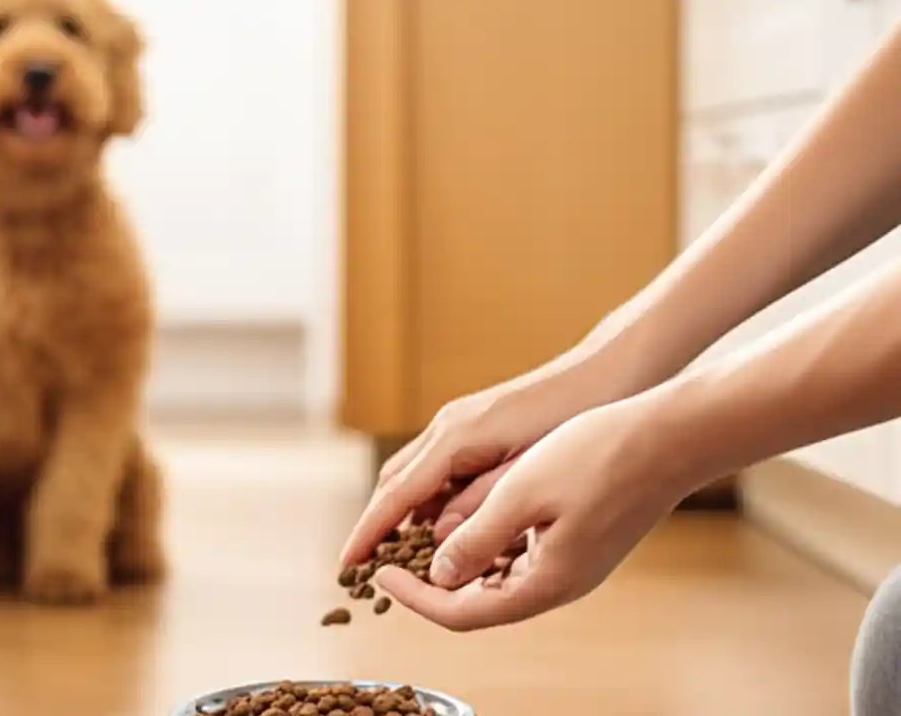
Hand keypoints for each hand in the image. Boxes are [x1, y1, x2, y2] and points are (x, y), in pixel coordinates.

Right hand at [340, 349, 632, 566]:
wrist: (608, 373)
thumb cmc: (573, 423)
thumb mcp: (527, 474)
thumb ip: (478, 507)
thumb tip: (435, 540)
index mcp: (455, 439)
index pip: (396, 495)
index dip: (369, 534)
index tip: (346, 567)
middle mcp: (447, 427)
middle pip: (393, 483)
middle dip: (376, 526)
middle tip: (366, 569)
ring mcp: (458, 421)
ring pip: (412, 474)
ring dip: (403, 513)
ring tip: (402, 556)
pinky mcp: (473, 424)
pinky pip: (435, 466)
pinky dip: (429, 498)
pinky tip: (443, 524)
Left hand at [375, 398, 698, 630]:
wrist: (672, 438)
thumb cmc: (598, 458)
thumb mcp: (522, 495)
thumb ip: (476, 539)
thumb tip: (438, 575)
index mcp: (544, 583)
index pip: (460, 612)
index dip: (413, 597)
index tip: (379, 572)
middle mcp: (559, 585)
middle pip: (478, 602)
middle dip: (429, 582)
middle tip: (391, 558)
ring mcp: (573, 567)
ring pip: (499, 577)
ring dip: (457, 561)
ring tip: (418, 536)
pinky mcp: (582, 544)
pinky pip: (521, 556)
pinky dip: (488, 544)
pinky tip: (467, 517)